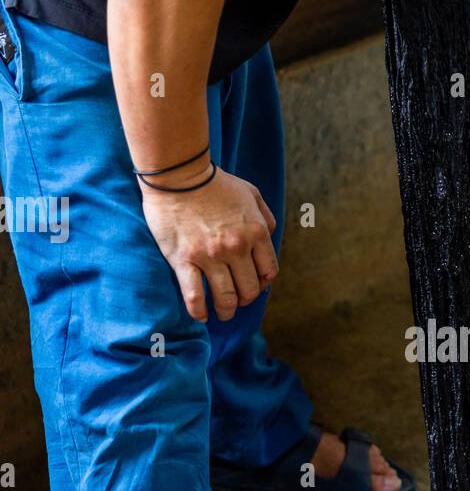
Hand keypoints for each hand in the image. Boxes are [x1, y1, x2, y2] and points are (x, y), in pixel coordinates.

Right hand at [140, 166, 278, 322]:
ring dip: (226, 311)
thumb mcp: (252, 194)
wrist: (179, 175)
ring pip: (226, 299)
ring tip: (223, 313)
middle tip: (237, 301)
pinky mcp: (184, 260)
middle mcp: (236, 247)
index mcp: (256, 233)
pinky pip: (194, 296)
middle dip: (245, 300)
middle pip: (249, 290)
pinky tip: (202, 316)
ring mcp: (210, 256)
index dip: (263, 284)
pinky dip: (199, 311)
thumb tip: (269, 240)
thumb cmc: (215, 183)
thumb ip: (266, 218)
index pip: (268, 272)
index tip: (254, 286)